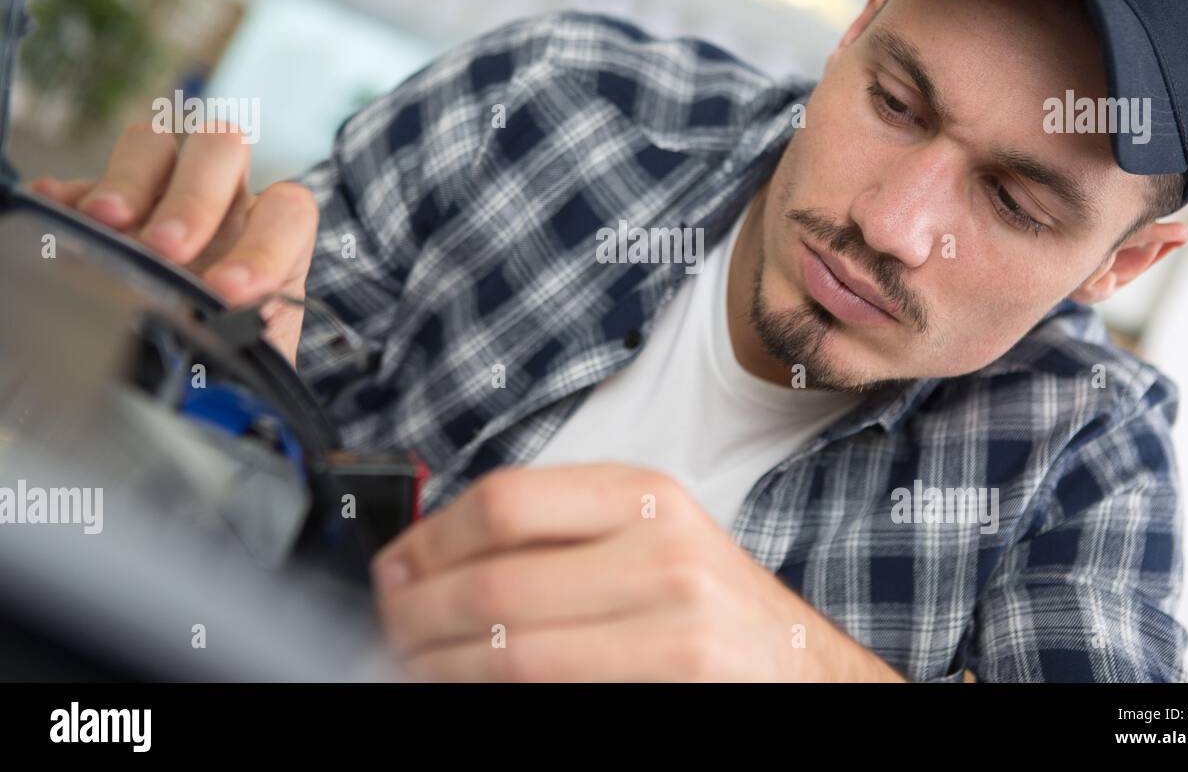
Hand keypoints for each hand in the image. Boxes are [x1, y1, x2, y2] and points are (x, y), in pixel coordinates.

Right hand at [26, 123, 318, 363]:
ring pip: (155, 144)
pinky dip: (67, 197)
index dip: (265, 244)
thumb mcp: (251, 364)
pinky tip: (55, 216)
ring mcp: (161, 200)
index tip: (230, 291)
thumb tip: (219, 374)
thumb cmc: (232, 364)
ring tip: (105, 223)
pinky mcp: (103, 211)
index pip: (289, 208)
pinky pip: (80, 182)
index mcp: (273, 236)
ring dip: (131, 179)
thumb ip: (248, 354)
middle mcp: (223, 206)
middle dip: (193, 198)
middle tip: (164, 249)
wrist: (189, 381)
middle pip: (221, 149)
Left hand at [371, 463, 906, 680]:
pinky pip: (550, 691)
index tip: (395, 566)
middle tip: (388, 625)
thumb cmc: (715, 607)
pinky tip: (466, 686)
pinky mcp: (677, 682)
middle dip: (416, 611)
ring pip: (511, 649)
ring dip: (439, 662)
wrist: (800, 669)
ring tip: (411, 663)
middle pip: (495, 579)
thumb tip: (442, 553)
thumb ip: (562, 534)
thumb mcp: (648, 538)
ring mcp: (674, 622)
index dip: (430, 539)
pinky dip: (488, 693)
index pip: (505, 502)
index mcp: (645, 495)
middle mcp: (661, 549)